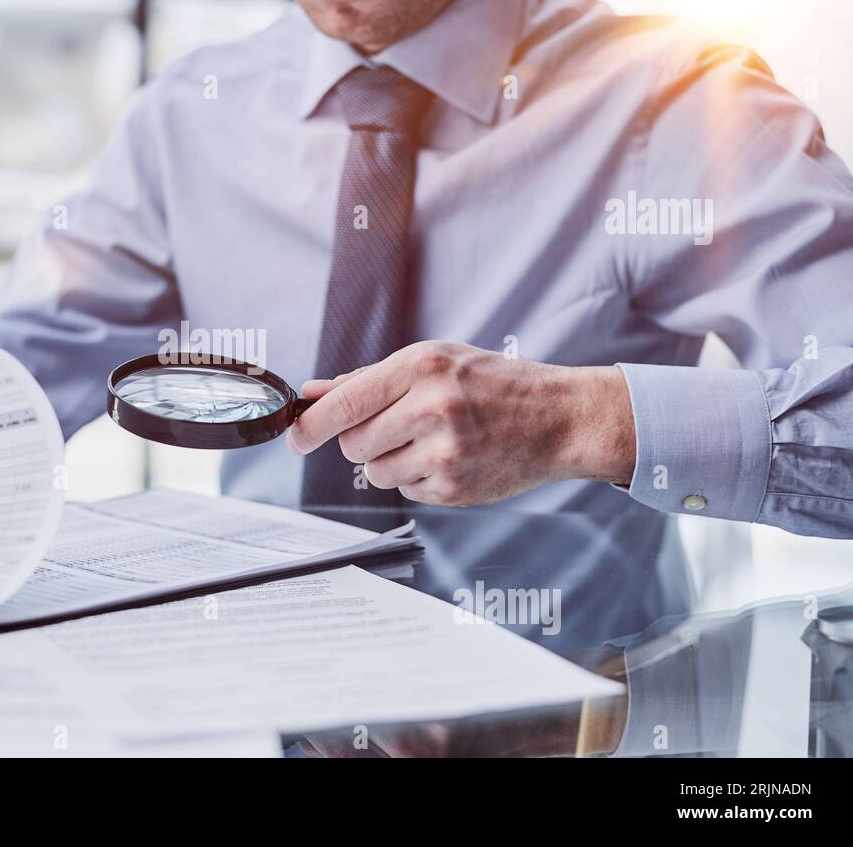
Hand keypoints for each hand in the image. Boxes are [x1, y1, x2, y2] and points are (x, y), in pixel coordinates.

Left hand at [286, 341, 635, 506]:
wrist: (559, 418)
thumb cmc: (495, 384)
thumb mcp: (434, 361)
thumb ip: (368, 379)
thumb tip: (312, 394)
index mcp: (421, 367)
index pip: (344, 403)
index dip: (310, 425)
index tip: (294, 437)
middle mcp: (432, 408)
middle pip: (353, 443)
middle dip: (361, 439)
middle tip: (394, 426)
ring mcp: (445, 452)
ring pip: (376, 471)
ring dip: (389, 461)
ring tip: (429, 440)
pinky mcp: (455, 489)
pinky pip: (406, 490)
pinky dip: (417, 478)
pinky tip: (449, 458)